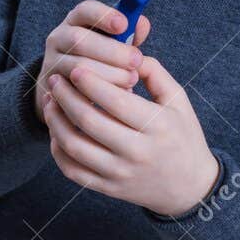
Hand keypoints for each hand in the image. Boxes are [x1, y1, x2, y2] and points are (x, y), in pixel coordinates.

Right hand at [33, 1, 149, 124]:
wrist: (71, 88)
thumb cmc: (101, 59)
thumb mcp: (114, 43)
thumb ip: (128, 33)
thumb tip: (142, 23)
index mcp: (75, 20)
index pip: (85, 10)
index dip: (104, 15)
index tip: (124, 24)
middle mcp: (59, 37)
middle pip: (79, 39)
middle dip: (112, 51)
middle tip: (136, 61)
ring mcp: (53, 62)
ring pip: (78, 67)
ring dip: (109, 74)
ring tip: (131, 79)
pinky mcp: (53, 86)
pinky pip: (75, 89)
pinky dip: (98, 92)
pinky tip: (117, 93)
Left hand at [41, 53, 220, 217]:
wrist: (190, 186)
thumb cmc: (183, 135)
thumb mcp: (178, 101)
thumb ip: (154, 73)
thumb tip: (126, 51)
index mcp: (157, 126)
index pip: (115, 101)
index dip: (90, 82)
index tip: (75, 68)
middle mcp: (138, 152)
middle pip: (89, 121)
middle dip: (66, 96)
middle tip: (55, 79)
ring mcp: (120, 173)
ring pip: (75, 147)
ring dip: (55, 121)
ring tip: (50, 101)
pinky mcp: (109, 188)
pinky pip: (73, 170)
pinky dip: (58, 149)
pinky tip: (56, 130)